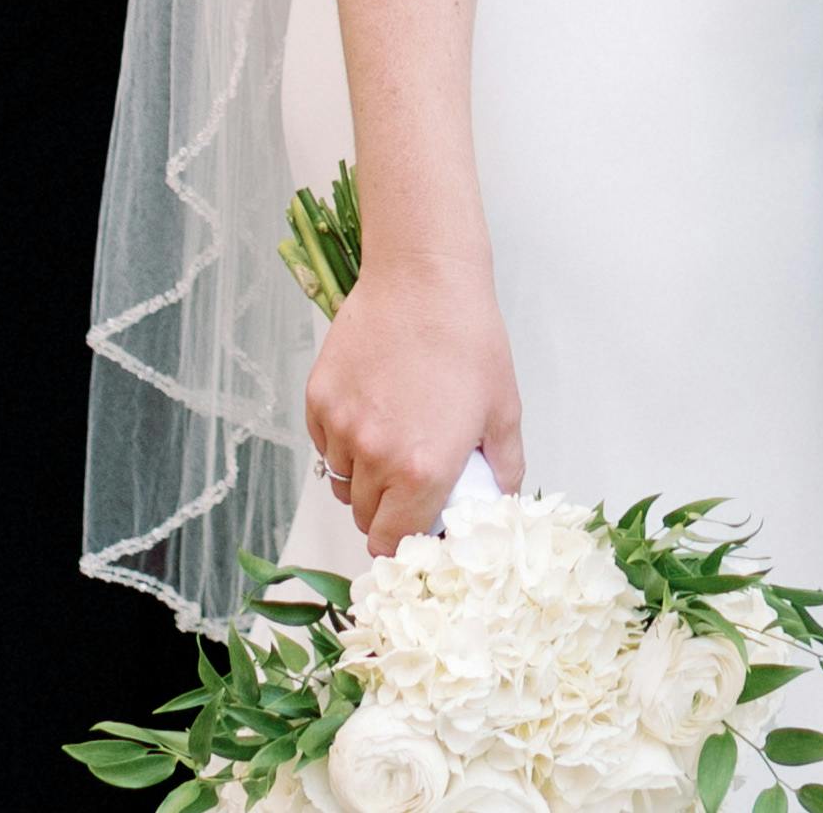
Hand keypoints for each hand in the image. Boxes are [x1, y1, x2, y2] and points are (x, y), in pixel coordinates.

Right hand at [305, 262, 523, 547]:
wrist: (424, 279)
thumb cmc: (470, 341)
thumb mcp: (503, 412)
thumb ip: (503, 471)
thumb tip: (497, 505)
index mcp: (423, 472)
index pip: (393, 543)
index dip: (402, 543)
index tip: (414, 529)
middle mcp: (375, 458)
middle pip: (365, 517)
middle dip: (387, 510)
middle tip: (410, 480)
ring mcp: (341, 428)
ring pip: (343, 482)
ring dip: (364, 476)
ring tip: (392, 437)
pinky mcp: (318, 400)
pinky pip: (325, 445)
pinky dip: (343, 442)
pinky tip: (371, 411)